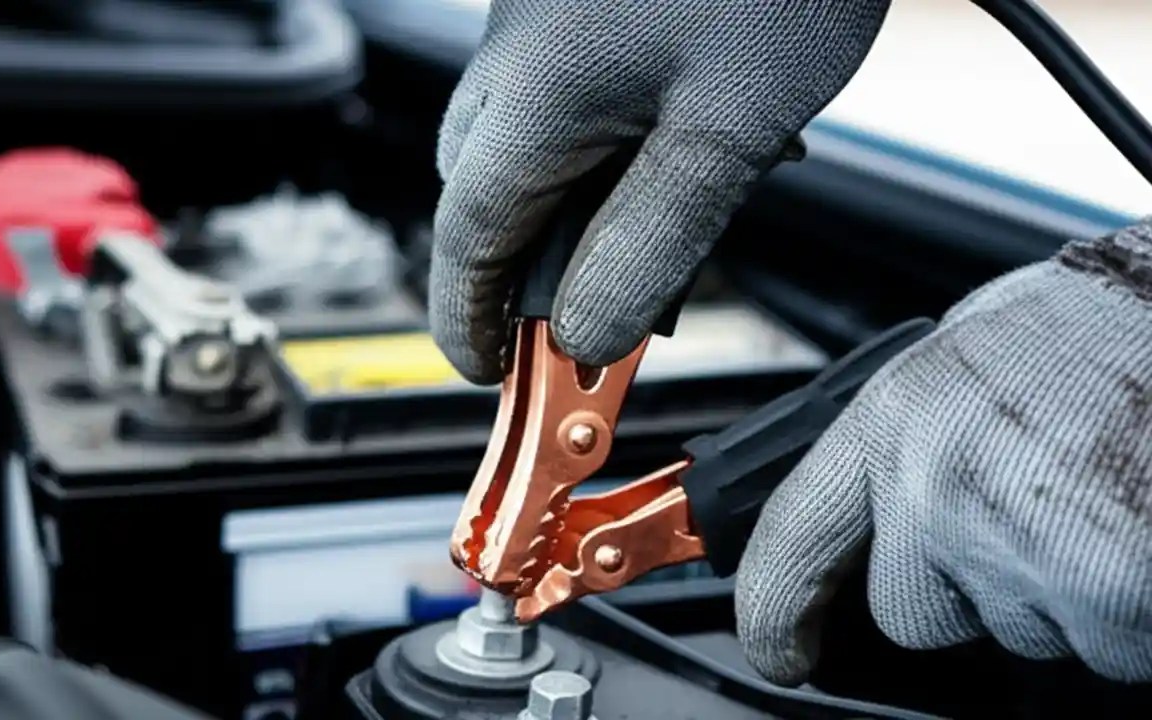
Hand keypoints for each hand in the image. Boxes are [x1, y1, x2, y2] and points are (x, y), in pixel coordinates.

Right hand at [429, 0, 891, 382]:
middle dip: (540, 274)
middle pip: (491, 208)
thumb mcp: (723, 135)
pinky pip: (574, 110)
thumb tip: (586, 337)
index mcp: (524, 107)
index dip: (474, 327)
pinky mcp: (578, 18)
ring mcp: (540, 36)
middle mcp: (511, 69)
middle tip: (602, 320)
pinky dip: (618, 156)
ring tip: (680, 216)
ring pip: (536, 160)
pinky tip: (691, 145)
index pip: (464, 250)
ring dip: (592, 213)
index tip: (494, 377)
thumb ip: (646, 249)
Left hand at [736, 220, 1151, 685]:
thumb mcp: (965, 360)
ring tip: (1100, 498)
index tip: (778, 649)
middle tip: (1033, 511)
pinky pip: (1104, 646)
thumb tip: (863, 512)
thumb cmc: (1104, 330)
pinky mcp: (1108, 596)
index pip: (791, 541)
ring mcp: (1022, 547)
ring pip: (1018, 633)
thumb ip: (902, 444)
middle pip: (910, 614)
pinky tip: (1136, 526)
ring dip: (1056, 591)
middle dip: (964, 589)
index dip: (772, 612)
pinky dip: (1126, 612)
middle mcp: (940, 484)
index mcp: (897, 416)